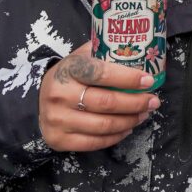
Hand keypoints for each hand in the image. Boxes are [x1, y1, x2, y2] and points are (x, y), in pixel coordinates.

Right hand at [37, 41, 156, 151]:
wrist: (38, 99)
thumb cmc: (69, 76)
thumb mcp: (81, 57)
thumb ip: (104, 52)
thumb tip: (138, 49)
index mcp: (69, 70)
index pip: (103, 74)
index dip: (129, 78)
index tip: (149, 81)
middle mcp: (60, 95)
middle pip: (107, 103)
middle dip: (136, 103)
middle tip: (153, 101)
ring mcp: (58, 119)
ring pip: (103, 125)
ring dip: (130, 121)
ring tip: (143, 114)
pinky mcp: (59, 139)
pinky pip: (94, 142)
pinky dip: (116, 137)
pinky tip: (127, 128)